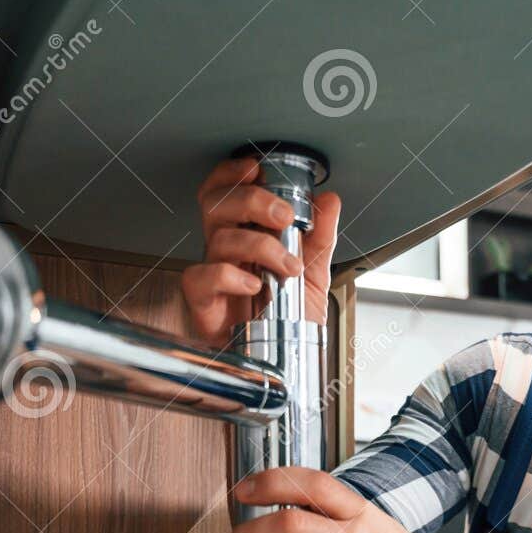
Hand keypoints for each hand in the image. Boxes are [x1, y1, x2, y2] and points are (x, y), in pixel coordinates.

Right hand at [181, 156, 341, 339]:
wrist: (283, 363)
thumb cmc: (286, 319)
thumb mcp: (313, 273)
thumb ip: (320, 237)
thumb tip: (330, 200)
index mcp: (243, 234)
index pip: (225, 191)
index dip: (232, 174)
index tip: (257, 169)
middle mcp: (224, 250)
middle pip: (217, 204)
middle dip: (253, 202)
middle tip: (285, 217)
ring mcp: (212, 275)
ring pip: (218, 239)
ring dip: (260, 246)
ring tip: (287, 267)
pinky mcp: (203, 304)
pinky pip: (201, 278)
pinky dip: (229, 276)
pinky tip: (254, 285)